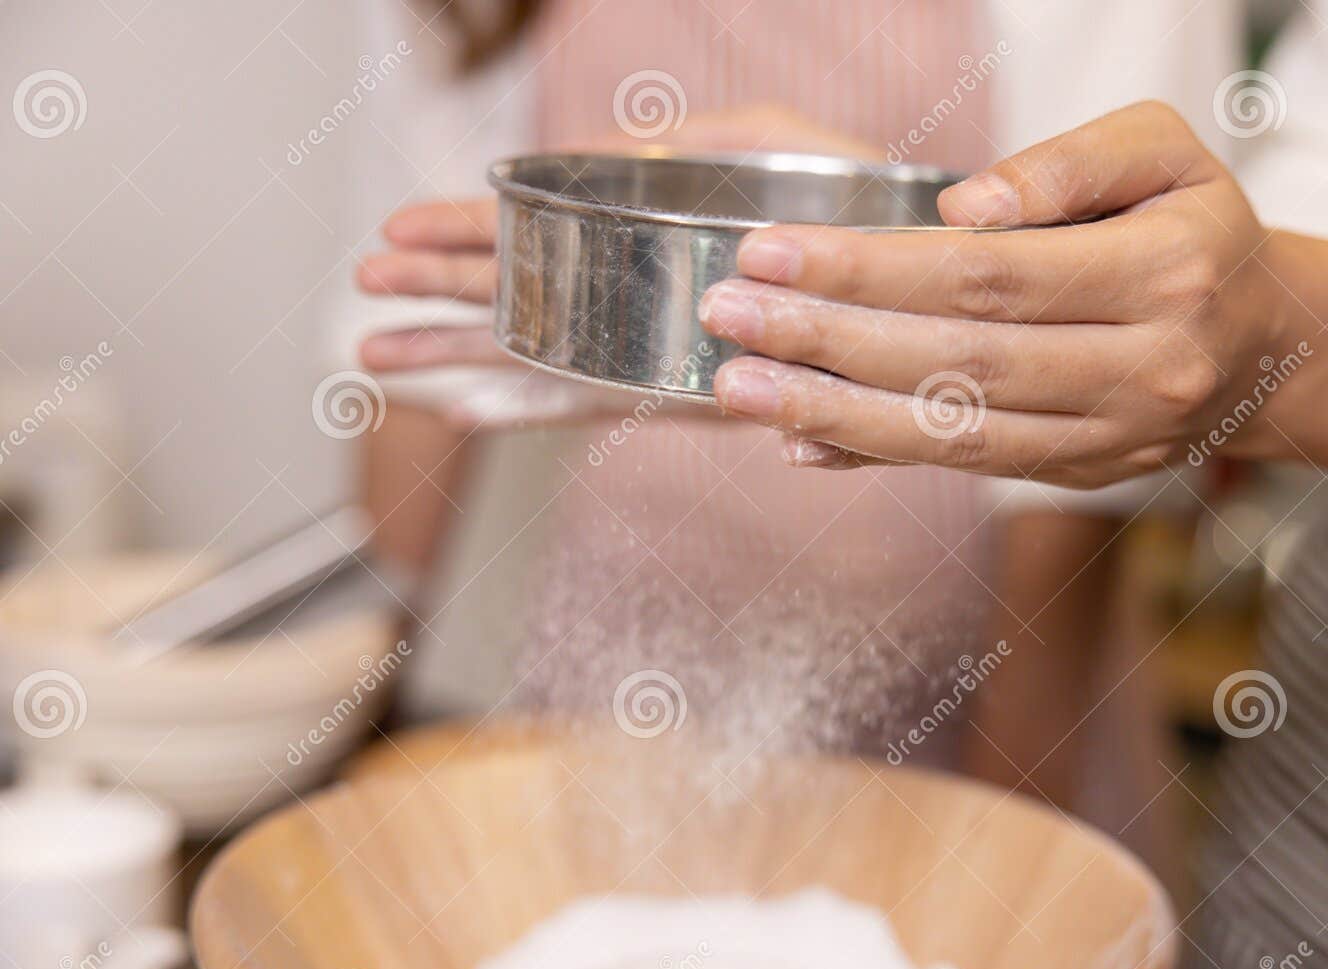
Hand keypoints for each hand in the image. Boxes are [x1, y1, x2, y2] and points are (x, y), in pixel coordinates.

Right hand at [355, 105, 878, 377]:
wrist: (905, 276)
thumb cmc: (842, 199)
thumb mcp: (756, 140)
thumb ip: (682, 141)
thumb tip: (608, 148)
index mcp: (640, 239)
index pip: (533, 239)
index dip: (464, 237)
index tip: (398, 233)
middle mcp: (632, 303)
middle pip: (514, 297)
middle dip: (437, 293)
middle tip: (363, 288)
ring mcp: (646, 352)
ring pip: (531, 353)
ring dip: (455, 353)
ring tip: (376, 355)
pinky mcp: (676, 394)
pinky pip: (584, 405)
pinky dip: (520, 409)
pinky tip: (458, 411)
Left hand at [698, 101, 1299, 487]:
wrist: (1266, 344)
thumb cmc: (1196, 230)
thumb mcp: (1166, 154)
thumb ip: (1069, 163)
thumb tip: (962, 209)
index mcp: (1164, 274)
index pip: (989, 275)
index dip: (870, 269)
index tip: (772, 251)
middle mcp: (1141, 369)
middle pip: (958, 359)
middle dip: (828, 340)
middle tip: (728, 316)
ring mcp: (1110, 437)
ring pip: (955, 434)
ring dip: (833, 411)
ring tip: (737, 385)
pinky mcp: (1079, 475)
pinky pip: (965, 470)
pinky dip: (876, 456)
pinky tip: (799, 438)